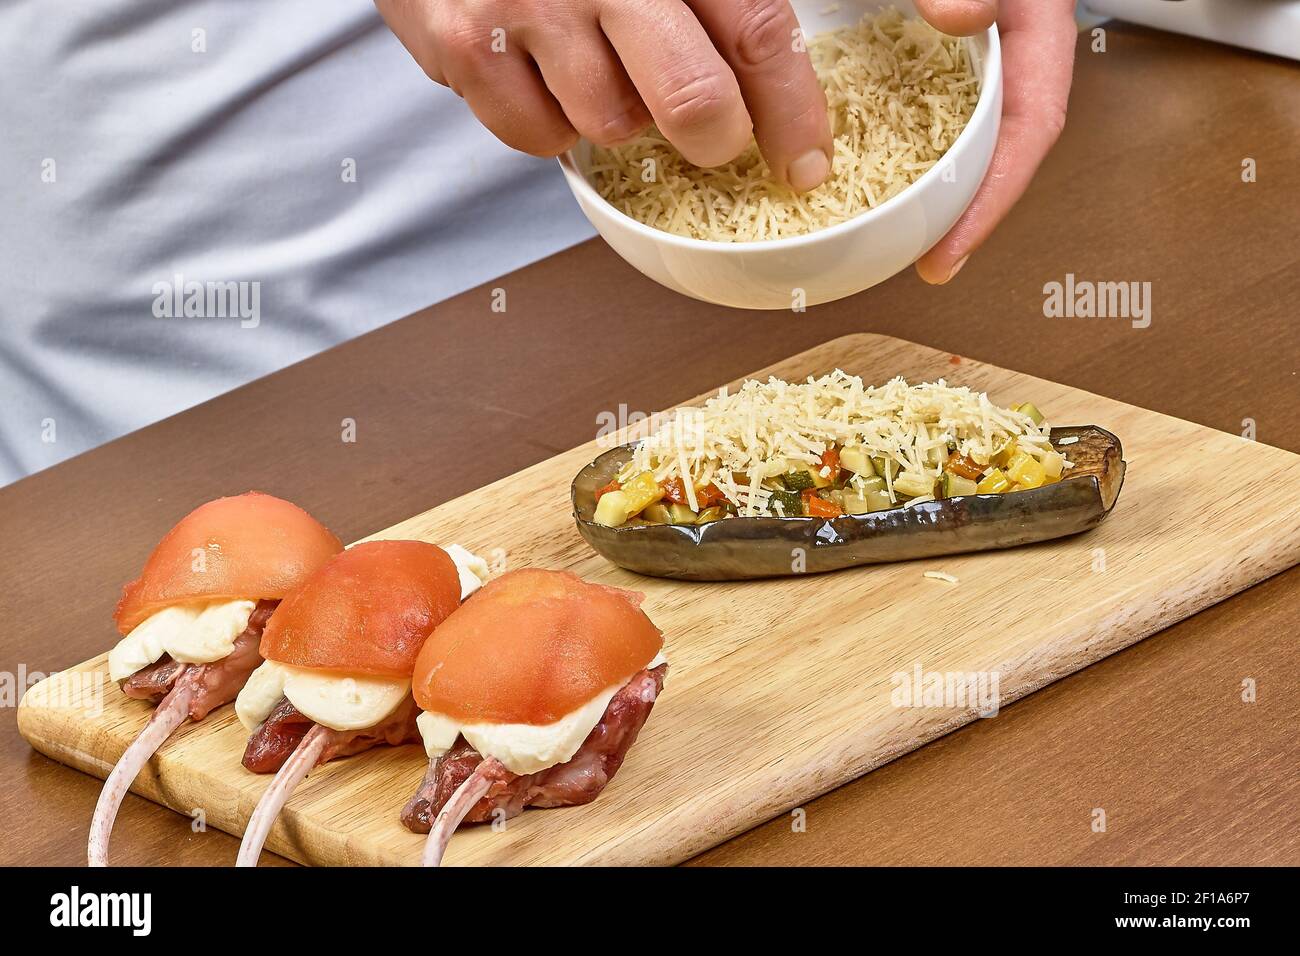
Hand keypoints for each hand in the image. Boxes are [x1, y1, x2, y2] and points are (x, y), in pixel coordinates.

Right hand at [375, 0, 833, 190]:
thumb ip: (717, 0)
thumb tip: (772, 81)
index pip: (758, 31)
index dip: (792, 111)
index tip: (804, 162)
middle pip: (695, 102)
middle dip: (713, 138)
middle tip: (708, 133)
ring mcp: (530, 7)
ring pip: (612, 128)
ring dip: (614, 113)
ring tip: (590, 57)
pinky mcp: (467, 46)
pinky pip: (537, 137)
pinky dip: (546, 118)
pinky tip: (537, 66)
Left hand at [912, 0, 1077, 283]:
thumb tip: (956, 17)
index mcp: (1035, 26)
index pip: (1029, 129)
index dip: (992, 200)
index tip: (950, 254)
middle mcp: (1007, 48)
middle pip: (999, 147)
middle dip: (968, 213)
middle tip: (929, 265)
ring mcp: (971, 52)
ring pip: (963, 133)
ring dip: (938, 189)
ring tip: (903, 240)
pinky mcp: (930, 50)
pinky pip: (924, 110)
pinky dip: (903, 149)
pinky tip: (873, 176)